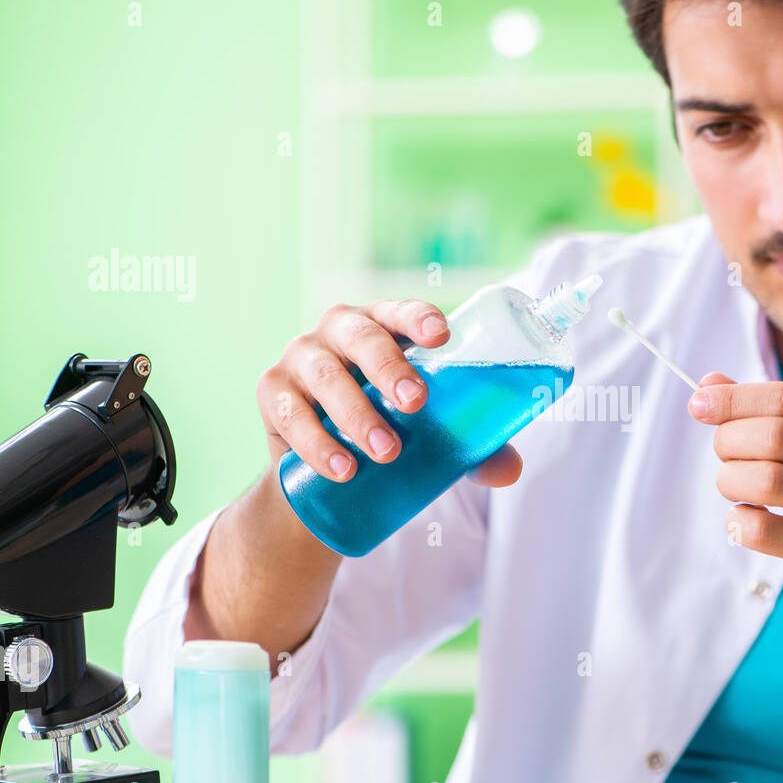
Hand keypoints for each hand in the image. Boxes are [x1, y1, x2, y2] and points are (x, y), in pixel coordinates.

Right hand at [257, 299, 521, 486]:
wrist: (324, 468)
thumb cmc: (388, 427)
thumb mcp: (430, 434)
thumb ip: (471, 447)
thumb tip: (511, 470)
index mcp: (384, 328)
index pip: (401, 311)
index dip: (419, 317)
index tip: (441, 336)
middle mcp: (340, 332)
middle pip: (362, 337)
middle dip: (390, 367)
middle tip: (415, 404)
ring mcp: (301, 358)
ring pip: (325, 377)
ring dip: (356, 414)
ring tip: (385, 453)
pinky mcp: (272, 394)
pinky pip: (289, 413)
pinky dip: (315, 441)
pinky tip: (340, 468)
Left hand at [688, 371, 782, 614]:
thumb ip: (775, 409)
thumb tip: (707, 386)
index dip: (732, 400)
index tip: (700, 405)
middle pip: (773, 437)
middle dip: (728, 441)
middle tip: (725, 454)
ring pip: (767, 481)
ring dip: (729, 480)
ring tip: (732, 484)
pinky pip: (767, 532)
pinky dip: (739, 521)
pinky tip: (743, 518)